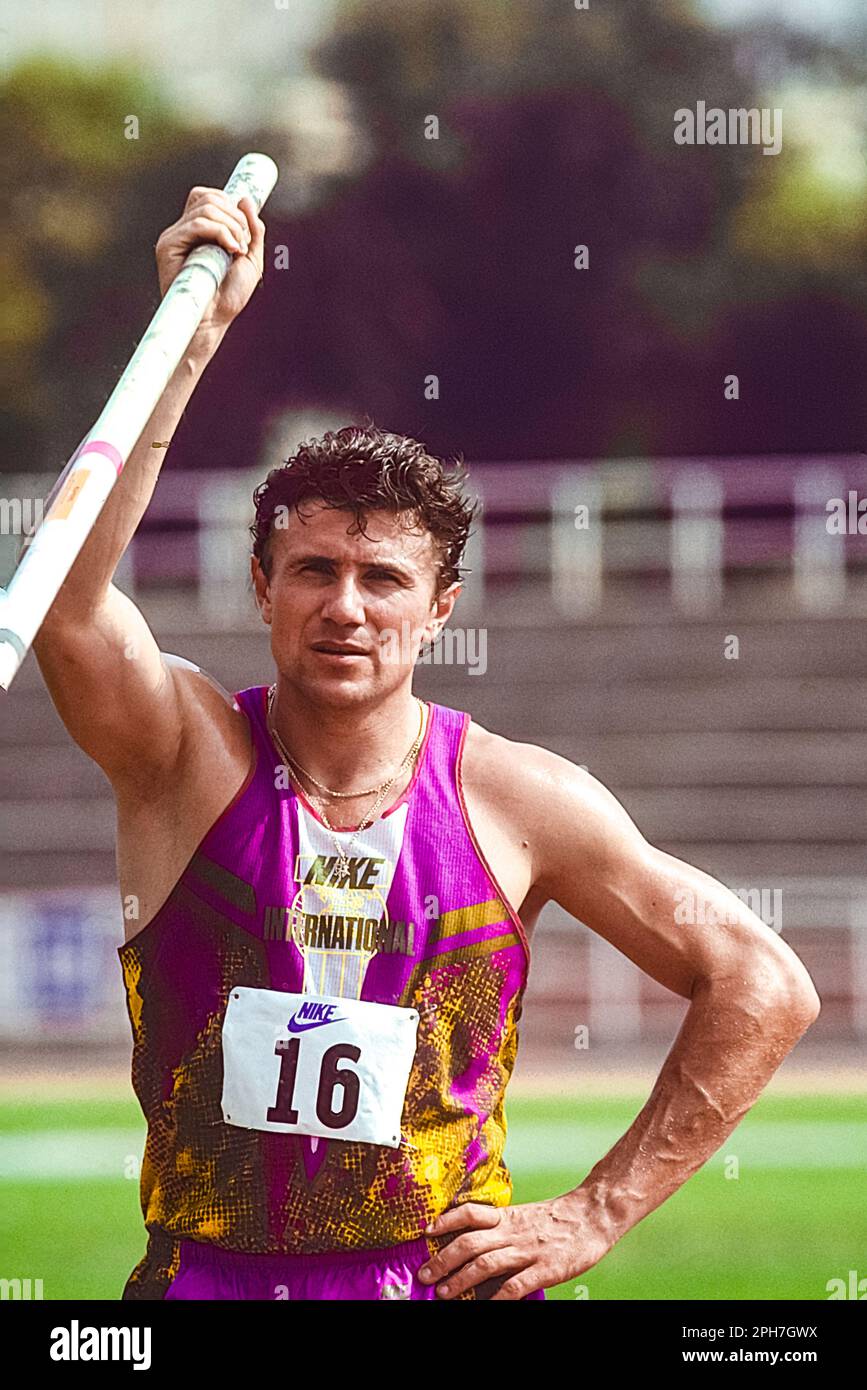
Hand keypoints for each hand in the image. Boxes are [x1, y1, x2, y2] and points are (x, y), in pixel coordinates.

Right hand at [155, 185, 265, 336]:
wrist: (214, 320)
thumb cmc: (229, 296)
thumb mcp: (251, 258)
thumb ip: (253, 229)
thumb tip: (245, 199)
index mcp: (199, 229)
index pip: (210, 196)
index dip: (231, 206)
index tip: (245, 236)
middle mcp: (184, 229)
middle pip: (210, 197)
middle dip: (236, 218)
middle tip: (243, 245)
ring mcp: (175, 236)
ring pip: (206, 208)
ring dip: (232, 227)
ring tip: (237, 252)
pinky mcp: (168, 245)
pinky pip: (196, 224)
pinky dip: (220, 232)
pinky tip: (230, 250)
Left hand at [418, 1192, 612, 1299]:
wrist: (593, 1215)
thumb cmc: (558, 1219)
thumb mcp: (525, 1216)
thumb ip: (502, 1228)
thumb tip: (476, 1243)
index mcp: (507, 1217)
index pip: (469, 1213)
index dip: (446, 1221)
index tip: (427, 1233)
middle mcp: (512, 1232)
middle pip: (469, 1243)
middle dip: (443, 1260)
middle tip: (425, 1275)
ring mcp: (527, 1251)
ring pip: (485, 1264)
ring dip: (460, 1279)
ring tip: (443, 1293)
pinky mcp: (544, 1269)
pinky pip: (515, 1286)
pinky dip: (498, 1298)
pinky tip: (486, 1306)